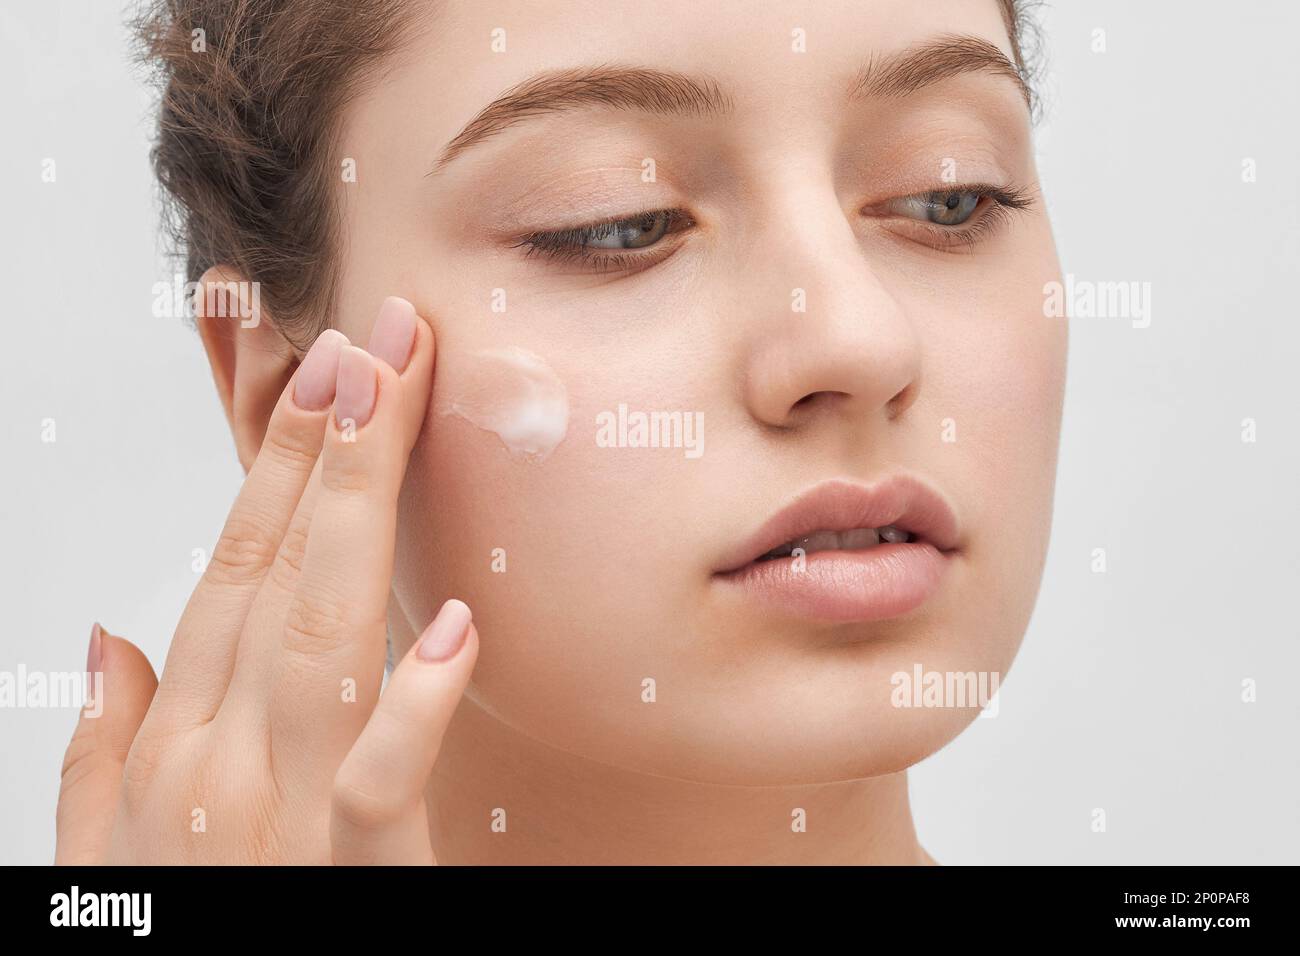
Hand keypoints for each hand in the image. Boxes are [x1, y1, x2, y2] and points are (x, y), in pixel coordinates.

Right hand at [55, 297, 477, 863]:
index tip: (315, 373)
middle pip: (282, 574)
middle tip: (370, 343)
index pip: (231, 568)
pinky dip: (413, 705)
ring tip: (391, 409)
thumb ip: (104, 741)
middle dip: (327, 450)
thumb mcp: (106, 848)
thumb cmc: (178, 924)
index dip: (273, 465)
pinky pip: (382, 781)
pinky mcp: (353, 876)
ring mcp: (283, 815)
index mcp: (176, 740)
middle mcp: (221, 759)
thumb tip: (113, 632)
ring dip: (354, 517)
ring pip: (322, 641)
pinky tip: (451, 626)